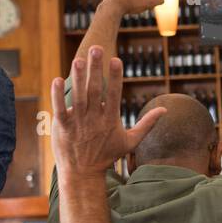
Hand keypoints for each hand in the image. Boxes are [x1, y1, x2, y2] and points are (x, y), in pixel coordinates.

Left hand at [50, 46, 165, 177]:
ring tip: (78, 59)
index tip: (116, 60)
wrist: (83, 174)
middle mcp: (94, 119)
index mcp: (110, 120)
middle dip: (96, 69)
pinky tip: (56, 79)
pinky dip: (57, 95)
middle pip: (95, 90)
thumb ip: (147, 124)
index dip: (115, 77)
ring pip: (77, 96)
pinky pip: (59, 108)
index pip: (114, 94)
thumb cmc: (107, 156)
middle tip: (96, 48)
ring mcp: (78, 122)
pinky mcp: (62, 126)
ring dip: (77, 78)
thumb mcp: (131, 141)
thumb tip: (165, 110)